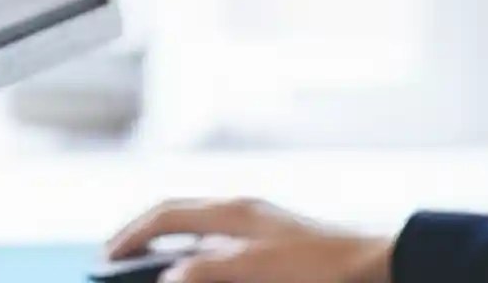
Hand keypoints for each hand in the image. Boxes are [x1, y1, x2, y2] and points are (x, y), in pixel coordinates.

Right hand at [105, 198, 393, 282]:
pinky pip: (224, 249)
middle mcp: (243, 213)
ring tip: (156, 274)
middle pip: (180, 219)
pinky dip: (202, 260)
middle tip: (121, 264)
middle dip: (147, 241)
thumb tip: (169, 277)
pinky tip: (204, 275)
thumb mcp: (257, 269)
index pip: (166, 214)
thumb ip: (209, 269)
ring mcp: (261, 227)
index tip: (107, 259)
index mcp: (233, 212)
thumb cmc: (324, 265)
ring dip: (174, 252)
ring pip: (201, 234)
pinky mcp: (277, 246)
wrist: (380, 265)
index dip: (132, 235)